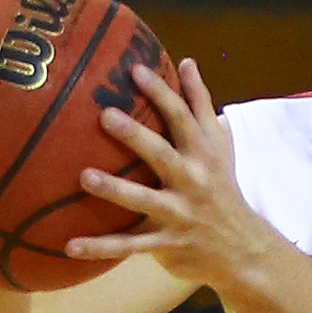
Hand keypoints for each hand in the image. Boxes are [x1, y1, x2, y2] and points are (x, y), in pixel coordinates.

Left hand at [70, 61, 286, 292]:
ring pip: (144, 201)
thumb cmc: (222, 189)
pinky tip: (68, 246)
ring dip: (115, 190)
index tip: (134, 69)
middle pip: (163, 154)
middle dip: (136, 136)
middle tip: (105, 115)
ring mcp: (179, 214)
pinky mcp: (167, 244)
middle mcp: (193, 181)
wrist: (243, 249)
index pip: (183, 117)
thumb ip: (201, 105)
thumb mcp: (220, 146)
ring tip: (84, 177)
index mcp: (204, 154)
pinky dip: (100, 248)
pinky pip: (130, 246)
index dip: (161, 93)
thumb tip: (187, 62)